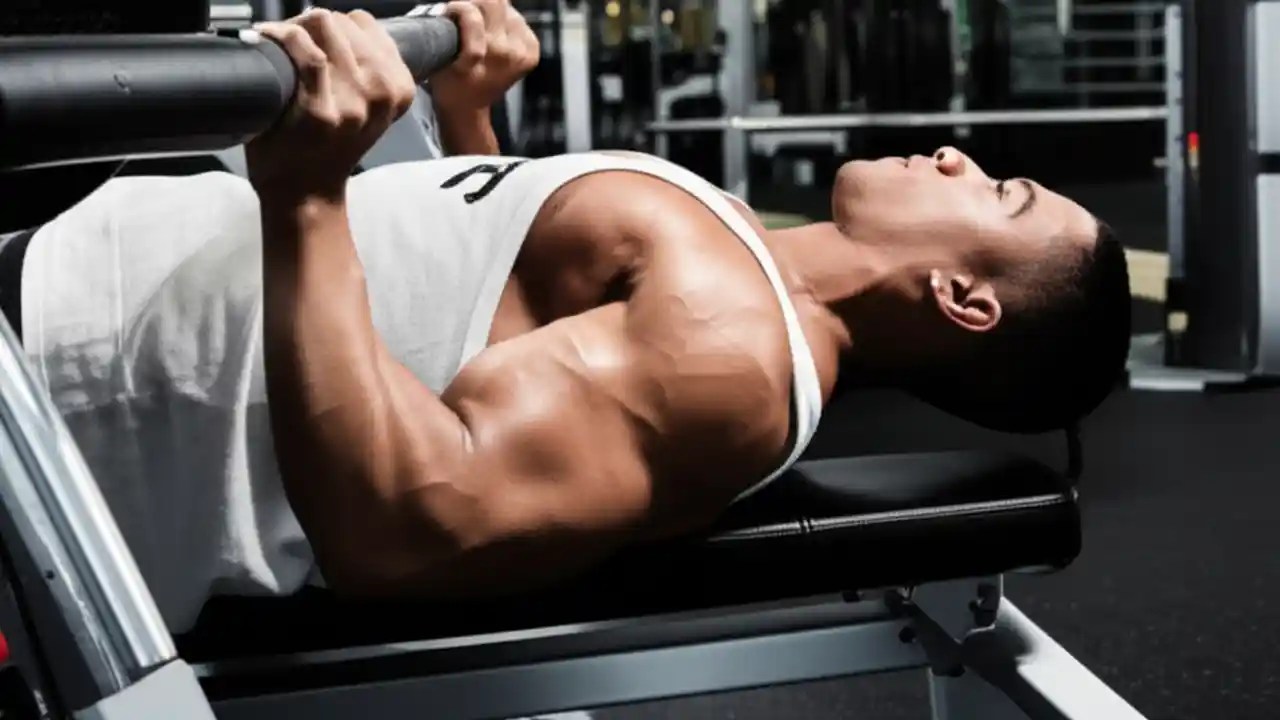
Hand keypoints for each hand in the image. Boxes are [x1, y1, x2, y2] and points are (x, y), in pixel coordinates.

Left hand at [246, 9, 416, 201]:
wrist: (307, 191)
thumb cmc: (330, 145)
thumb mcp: (370, 108)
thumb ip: (368, 68)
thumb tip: (338, 23)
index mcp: (399, 89)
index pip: (366, 24)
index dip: (336, 26)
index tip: (317, 39)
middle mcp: (380, 94)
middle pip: (342, 22)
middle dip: (313, 26)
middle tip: (295, 45)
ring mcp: (351, 104)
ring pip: (324, 27)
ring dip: (295, 29)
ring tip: (282, 48)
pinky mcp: (320, 112)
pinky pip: (305, 53)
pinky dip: (282, 39)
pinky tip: (268, 43)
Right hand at [430, 0, 539, 115]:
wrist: (468, 107)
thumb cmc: (448, 81)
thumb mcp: (439, 54)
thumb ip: (453, 26)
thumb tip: (465, 5)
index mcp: (482, 55)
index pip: (472, 12)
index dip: (458, 9)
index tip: (450, 15)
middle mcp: (507, 53)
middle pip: (494, 2)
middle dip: (476, 5)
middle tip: (465, 17)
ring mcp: (523, 52)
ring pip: (507, 8)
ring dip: (492, 14)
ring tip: (480, 31)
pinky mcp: (532, 51)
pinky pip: (518, 20)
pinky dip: (505, 22)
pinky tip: (494, 36)